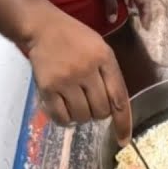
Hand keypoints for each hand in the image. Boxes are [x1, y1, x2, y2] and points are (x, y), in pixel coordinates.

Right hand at [24, 3, 132, 143]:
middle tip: (91, 102)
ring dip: (82, 116)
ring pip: (82, 116)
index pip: (119, 97)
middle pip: (101, 111)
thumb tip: (115, 108)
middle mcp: (87, 70)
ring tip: (77, 103)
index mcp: (105, 59)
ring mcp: (66, 80)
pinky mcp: (47, 87)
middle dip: (99, 113)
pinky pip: (61, 117)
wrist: (43, 28)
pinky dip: (66, 120)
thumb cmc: (76, 39)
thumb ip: (110, 75)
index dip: (123, 122)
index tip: (123, 140)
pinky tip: (65, 111)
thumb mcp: (101, 49)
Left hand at [86, 0, 152, 26]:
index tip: (146, 28)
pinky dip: (134, 1)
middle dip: (146, 13)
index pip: (144, 3)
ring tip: (139, 18)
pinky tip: (129, 5)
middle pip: (144, 0)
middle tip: (145, 26)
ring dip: (141, 8)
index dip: (146, 15)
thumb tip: (113, 20)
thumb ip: (110, 2)